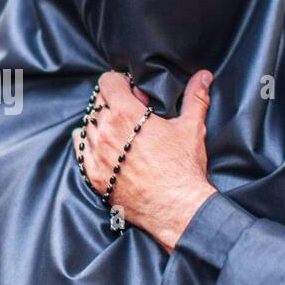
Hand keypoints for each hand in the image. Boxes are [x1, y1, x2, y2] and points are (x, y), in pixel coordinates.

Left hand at [73, 70, 216, 251]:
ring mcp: (96, 155)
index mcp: (126, 114)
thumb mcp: (191, 127)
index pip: (107, 82)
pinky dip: (88, 145)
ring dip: (100, 123)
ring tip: (120, 131)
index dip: (120, 82)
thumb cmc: (183, 168)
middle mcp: (105, 132)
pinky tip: (104, 147)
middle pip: (97, 103)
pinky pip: (80, 151)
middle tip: (131, 112)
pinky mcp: (93, 175)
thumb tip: (204, 76)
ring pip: (87, 126)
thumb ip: (195, 97)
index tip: (132, 91)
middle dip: (112, 102)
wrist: (176, 209)